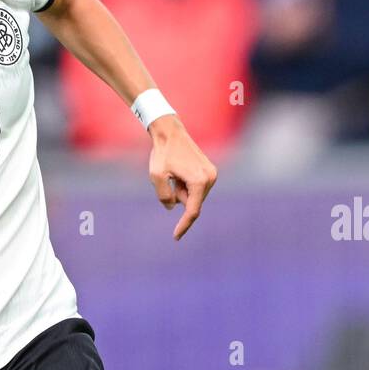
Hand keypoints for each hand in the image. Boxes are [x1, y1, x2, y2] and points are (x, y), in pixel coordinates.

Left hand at [148, 116, 216, 240]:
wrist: (170, 133)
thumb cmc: (162, 153)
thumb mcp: (156, 176)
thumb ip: (164, 196)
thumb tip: (173, 207)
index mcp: (199, 181)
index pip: (192, 211)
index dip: (183, 225)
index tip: (175, 237)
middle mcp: (210, 178)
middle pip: (191, 203)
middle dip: (178, 197)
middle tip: (170, 178)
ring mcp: (211, 175)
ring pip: (193, 197)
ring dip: (181, 191)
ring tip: (175, 173)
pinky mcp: (210, 172)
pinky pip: (195, 189)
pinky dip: (185, 186)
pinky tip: (179, 172)